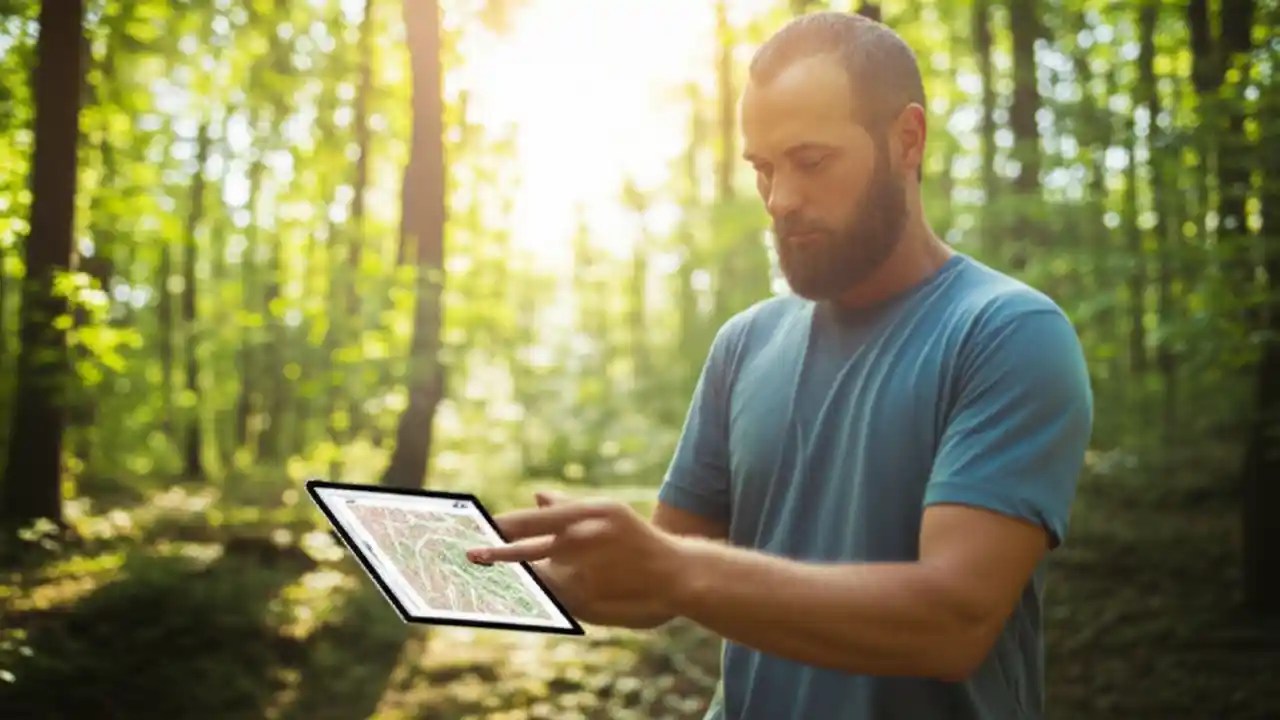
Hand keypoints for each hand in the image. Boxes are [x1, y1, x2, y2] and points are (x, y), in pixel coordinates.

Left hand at [467, 491, 684, 628]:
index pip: (529, 521)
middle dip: (496, 554)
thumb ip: (568, 507)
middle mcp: (581, 546)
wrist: (675, 576)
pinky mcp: (582, 604)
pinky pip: (547, 598)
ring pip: (534, 578)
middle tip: (471, 555)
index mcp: (585, 517)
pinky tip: (524, 593)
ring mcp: (580, 577)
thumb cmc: (636, 537)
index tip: (478, 527)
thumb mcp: (608, 512)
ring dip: (516, 577)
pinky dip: (534, 595)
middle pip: (524, 552)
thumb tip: (536, 497)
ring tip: (498, 575)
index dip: (500, 526)